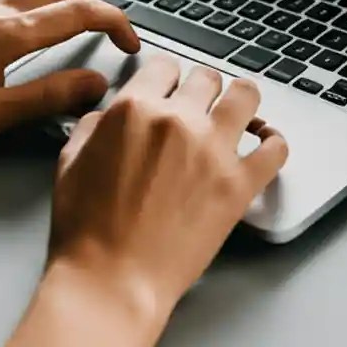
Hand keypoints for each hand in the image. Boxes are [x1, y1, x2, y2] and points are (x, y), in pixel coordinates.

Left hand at [0, 0, 139, 151]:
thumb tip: (94, 84)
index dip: (116, 25)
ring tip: (90, 26)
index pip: (80, 12)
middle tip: (118, 41)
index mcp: (6, 35)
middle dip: (102, 12)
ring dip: (75, 0)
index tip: (130, 45)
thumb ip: (49, 97)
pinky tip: (44, 10)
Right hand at [48, 56, 288, 314]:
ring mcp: (215, 151)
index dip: (166, 77)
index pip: (163, 67)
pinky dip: (273, 141)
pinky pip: (276, 148)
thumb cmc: (87, 231)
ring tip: (239, 114)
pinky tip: (265, 143)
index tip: (170, 87)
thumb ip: (94, 126)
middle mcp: (179, 120)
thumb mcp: (70, 162)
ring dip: (241, 101)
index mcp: (135, 109)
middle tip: (200, 106)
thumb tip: (110, 114)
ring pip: (246, 96)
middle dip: (202, 89)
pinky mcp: (240, 185)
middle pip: (206, 78)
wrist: (112, 280)